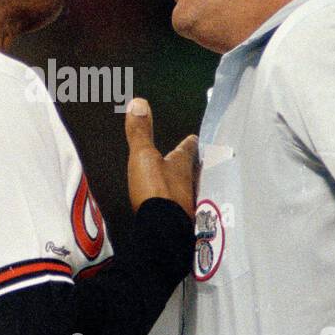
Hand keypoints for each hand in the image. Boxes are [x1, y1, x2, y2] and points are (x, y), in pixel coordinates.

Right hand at [125, 98, 197, 216]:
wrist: (162, 233)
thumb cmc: (156, 190)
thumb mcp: (143, 157)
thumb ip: (140, 132)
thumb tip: (138, 101)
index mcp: (182, 165)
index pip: (188, 150)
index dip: (189, 143)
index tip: (194, 138)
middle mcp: (189, 184)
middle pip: (193, 171)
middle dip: (193, 166)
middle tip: (196, 160)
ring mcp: (188, 205)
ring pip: (191, 191)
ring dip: (188, 186)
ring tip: (187, 182)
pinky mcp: (182, 223)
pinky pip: (183, 209)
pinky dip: (181, 206)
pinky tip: (177, 209)